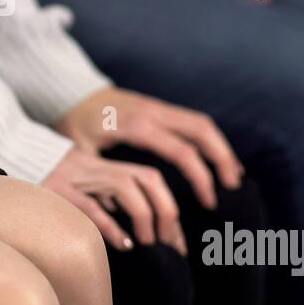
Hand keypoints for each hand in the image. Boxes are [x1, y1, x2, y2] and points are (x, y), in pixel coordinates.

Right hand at [42, 147, 184, 252]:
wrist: (13, 158)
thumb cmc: (50, 181)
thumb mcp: (84, 186)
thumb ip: (107, 200)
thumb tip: (130, 232)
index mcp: (108, 167)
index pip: (152, 180)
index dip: (170, 209)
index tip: (176, 242)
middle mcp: (100, 169)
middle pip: (149, 178)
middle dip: (167, 211)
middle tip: (168, 243)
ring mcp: (81, 178)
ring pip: (126, 187)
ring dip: (144, 216)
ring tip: (148, 243)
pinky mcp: (60, 191)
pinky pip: (91, 206)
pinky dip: (111, 226)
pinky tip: (123, 244)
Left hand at [56, 87, 241, 210]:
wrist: (70, 91)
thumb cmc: (74, 124)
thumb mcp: (81, 153)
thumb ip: (100, 179)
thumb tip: (116, 213)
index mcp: (137, 126)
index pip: (181, 151)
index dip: (200, 177)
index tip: (209, 201)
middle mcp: (153, 112)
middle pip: (202, 130)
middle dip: (222, 158)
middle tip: (232, 187)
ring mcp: (158, 107)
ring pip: (201, 123)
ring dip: (220, 147)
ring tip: (232, 176)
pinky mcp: (159, 107)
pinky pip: (191, 121)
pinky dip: (208, 139)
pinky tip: (214, 159)